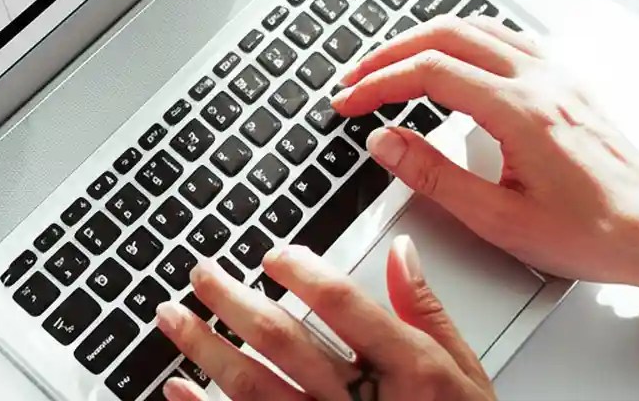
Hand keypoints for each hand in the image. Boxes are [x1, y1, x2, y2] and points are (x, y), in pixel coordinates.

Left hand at [157, 237, 495, 400]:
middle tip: (202, 272)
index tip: (272, 254)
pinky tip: (177, 389)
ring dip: (206, 348)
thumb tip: (401, 252)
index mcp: (409, 370)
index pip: (342, 304)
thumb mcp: (466, 372)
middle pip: (284, 341)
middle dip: (234, 300)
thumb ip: (428, 311)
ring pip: (254, 388)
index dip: (300, 271)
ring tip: (172, 316)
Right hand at [332, 16, 638, 289]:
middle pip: (445, 35)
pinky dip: (463, 39)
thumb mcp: (499, 219)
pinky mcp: (566, 82)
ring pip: (476, 27)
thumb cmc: (594, 234)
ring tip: (390, 64)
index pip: (429, 73)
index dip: (378, 84)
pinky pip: (505, 38)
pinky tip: (451, 60)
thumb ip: (434, 175)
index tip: (348, 103)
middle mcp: (539, 80)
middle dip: (389, 52)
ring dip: (424, 39)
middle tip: (355, 78)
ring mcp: (556, 75)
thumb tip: (385, 141)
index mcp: (521, 111)